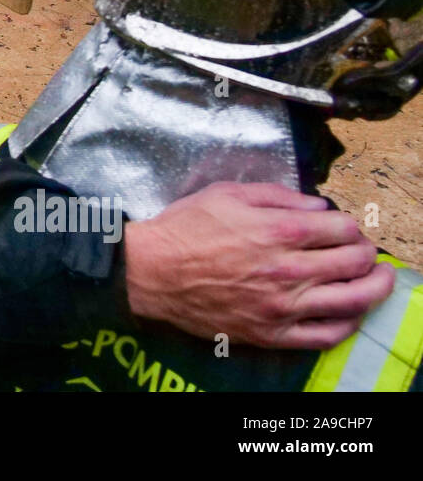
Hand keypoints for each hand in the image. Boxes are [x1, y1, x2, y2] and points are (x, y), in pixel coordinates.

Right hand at [125, 182, 393, 349]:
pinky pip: (326, 334)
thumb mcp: (227, 193)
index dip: (350, 225)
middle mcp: (288, 269)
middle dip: (367, 252)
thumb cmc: (185, 228)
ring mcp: (283, 305)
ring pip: (352, 300)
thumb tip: (317, 206)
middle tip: (363, 251)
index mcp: (279, 230)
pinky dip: (348, 323)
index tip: (345, 227)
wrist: (151, 271)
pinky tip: (349, 312)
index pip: (343, 228)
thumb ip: (277, 196)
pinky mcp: (272, 332)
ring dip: (374, 288)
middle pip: (355, 262)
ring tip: (377, 280)